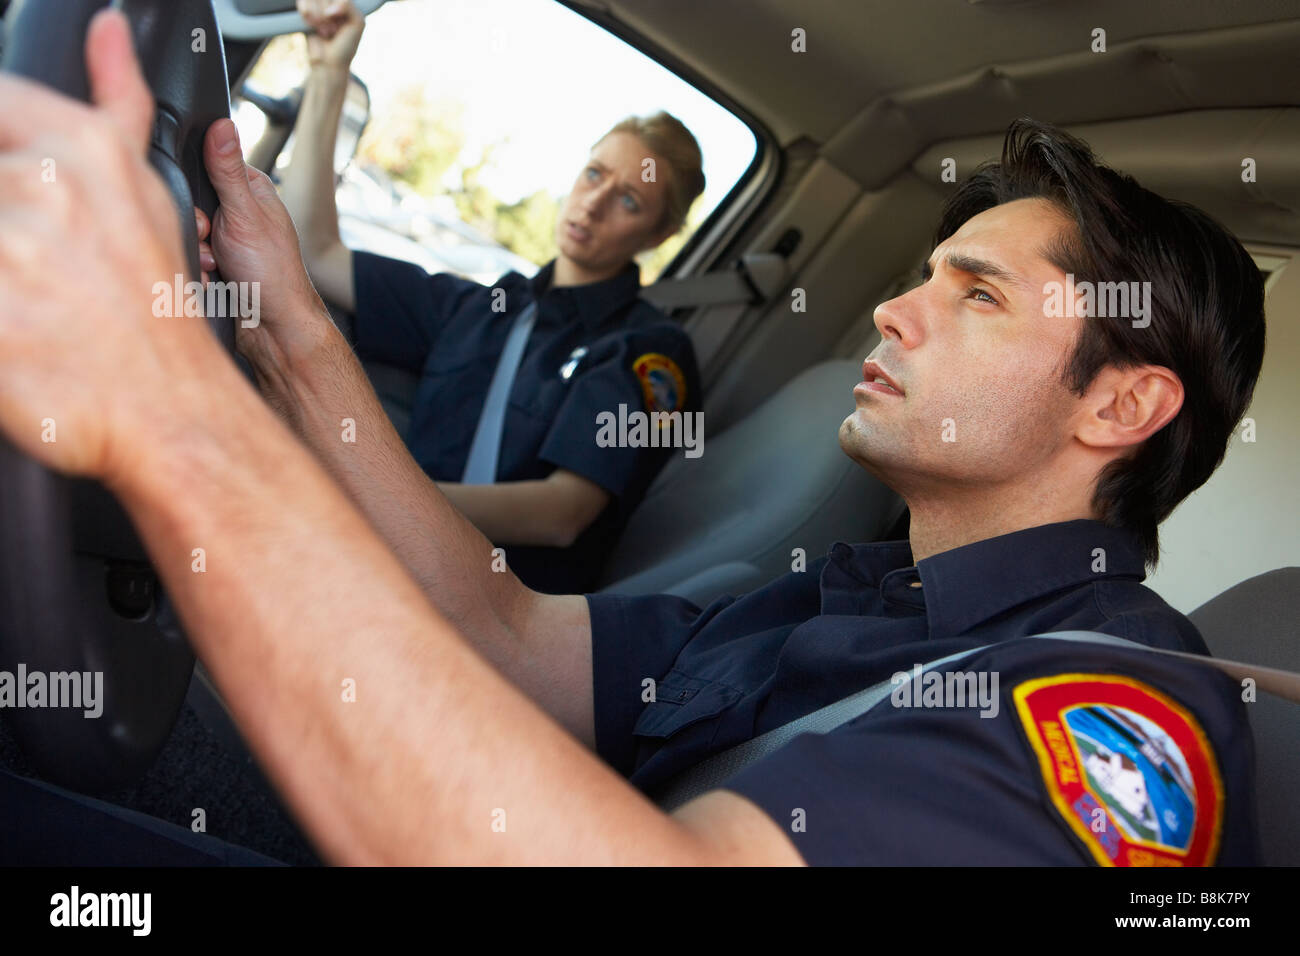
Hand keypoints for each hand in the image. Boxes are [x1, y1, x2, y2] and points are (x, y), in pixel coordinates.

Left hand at [0, 10, 217, 482]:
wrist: (171, 414)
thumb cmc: (156, 312)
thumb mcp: (148, 193)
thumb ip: (116, 102)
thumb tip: (106, 30)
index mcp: (78, 154)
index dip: (5, 157)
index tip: (19, 198)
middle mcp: (38, 194)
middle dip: (5, 229)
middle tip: (29, 259)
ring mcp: (7, 259)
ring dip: (0, 267)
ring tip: (28, 298)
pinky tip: (16, 324)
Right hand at [197, 120, 337, 377]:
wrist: (274, 330)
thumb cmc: (275, 275)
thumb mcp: (246, 215)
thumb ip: (228, 171)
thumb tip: (222, 125)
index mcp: (249, 190)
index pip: (201, 167)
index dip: (194, 189)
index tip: (205, 212)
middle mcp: (235, 212)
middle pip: (185, 202)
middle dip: (194, 229)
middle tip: (214, 243)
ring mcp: (222, 240)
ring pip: (182, 233)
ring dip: (195, 255)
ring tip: (217, 268)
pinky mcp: (211, 265)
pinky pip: (184, 259)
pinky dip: (194, 273)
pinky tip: (213, 283)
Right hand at [298, 0, 365, 70]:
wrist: (328, 63)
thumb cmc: (345, 45)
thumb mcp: (357, 22)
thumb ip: (348, 5)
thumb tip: (329, 9)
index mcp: (345, 1)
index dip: (340, 8)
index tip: (343, 24)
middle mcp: (330, 1)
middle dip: (329, 16)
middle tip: (333, 30)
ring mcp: (316, 5)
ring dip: (319, 17)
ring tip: (324, 30)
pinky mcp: (304, 11)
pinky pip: (303, 3)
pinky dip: (308, 15)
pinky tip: (313, 25)